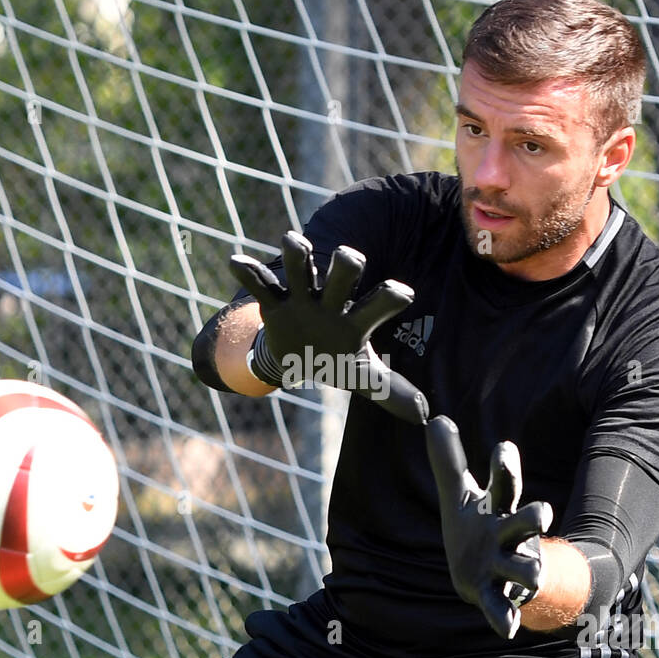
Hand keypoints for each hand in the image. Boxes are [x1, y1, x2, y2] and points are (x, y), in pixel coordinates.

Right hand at [230, 231, 429, 424]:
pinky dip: (248, 272)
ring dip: (298, 255)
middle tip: (351, 258)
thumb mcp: (361, 376)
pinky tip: (235, 260)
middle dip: (347, 265)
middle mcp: (333, 300)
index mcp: (357, 318)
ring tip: (292, 241)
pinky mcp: (275, 302)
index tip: (403, 293)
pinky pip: (261, 285)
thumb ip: (390, 391)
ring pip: (302, 268)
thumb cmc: (336, 359)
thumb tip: (423, 416)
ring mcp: (303, 297)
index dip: (390, 298)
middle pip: (343, 275)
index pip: (379, 303)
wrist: (298, 354)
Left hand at [426, 416, 552, 638]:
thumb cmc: (479, 530)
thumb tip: (435, 419)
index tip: (503, 447)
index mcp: (499, 510)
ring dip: (529, 572)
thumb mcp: (460, 496)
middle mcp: (510, 537)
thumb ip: (449, 462)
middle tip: (543, 513)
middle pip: (527, 524)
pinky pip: (502, 610)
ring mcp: (505, 568)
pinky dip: (506, 618)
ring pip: (525, 570)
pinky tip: (509, 628)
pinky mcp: (494, 597)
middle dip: (535, 517)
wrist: (489, 576)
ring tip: (535, 576)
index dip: (506, 466)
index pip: (506, 483)